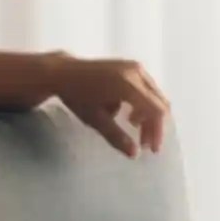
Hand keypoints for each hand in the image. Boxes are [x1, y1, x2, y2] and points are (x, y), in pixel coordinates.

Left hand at [49, 55, 170, 156]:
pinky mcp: (129, 66)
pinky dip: (140, 102)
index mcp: (128, 85)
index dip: (157, 131)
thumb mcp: (94, 119)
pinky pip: (144, 87)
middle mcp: (136, 72)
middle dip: (153, 124)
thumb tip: (134, 154)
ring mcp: (134, 67)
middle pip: (158, 103)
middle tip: (143, 143)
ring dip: (146, 113)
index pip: (156, 111)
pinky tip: (124, 111)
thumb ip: (116, 136)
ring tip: (131, 125)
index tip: (151, 149)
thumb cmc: (75, 96)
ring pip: (153, 95)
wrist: (61, 72)